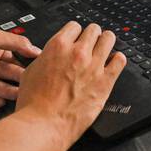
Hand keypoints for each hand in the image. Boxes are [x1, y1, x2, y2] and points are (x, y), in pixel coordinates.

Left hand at [0, 24, 41, 109]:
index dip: (25, 65)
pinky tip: (0, 100)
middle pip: (8, 75)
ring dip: (9, 91)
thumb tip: (35, 49)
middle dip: (19, 79)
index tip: (37, 70)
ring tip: (18, 93)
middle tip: (29, 84)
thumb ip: (16, 42)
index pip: (15, 60)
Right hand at [14, 21, 126, 150]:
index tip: (76, 38)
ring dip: (106, 42)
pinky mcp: (105, 82)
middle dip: (92, 35)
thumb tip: (50, 57)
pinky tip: (114, 62)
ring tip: (105, 47)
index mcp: (58, 46)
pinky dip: (118, 59)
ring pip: (109, 39)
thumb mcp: (31, 71)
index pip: (74, 26)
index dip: (75, 33)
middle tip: (91, 42)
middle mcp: (78, 53)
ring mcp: (94, 66)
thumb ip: (45, 58)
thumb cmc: (34, 103)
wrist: (43, 125)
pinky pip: (120, 61)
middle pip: (93, 29)